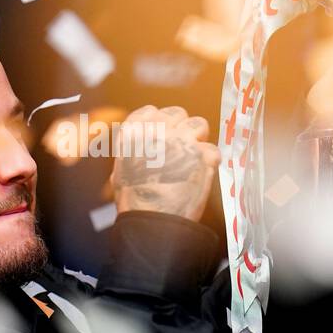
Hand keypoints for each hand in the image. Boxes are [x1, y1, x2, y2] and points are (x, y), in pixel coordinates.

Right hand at [112, 106, 219, 221]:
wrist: (151, 220)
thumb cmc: (133, 202)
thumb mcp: (120, 171)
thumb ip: (132, 154)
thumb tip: (139, 152)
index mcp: (134, 133)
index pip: (151, 111)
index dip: (160, 123)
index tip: (163, 135)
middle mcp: (158, 130)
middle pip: (177, 114)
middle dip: (180, 129)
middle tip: (181, 149)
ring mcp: (182, 140)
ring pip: (199, 124)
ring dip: (198, 139)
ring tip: (193, 158)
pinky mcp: (202, 155)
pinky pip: (212, 150)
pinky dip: (209, 162)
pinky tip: (201, 175)